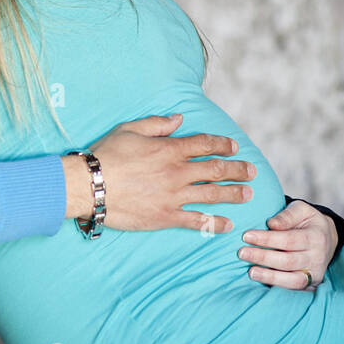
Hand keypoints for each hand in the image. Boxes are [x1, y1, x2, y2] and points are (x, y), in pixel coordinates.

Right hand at [72, 114, 255, 233]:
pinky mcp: (166, 216)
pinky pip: (196, 221)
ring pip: (212, 194)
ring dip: (233, 194)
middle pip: (215, 169)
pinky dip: (214, 223)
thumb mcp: (131, 129)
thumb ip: (158, 124)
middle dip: (237, 170)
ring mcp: (174, 195)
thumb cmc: (107, 155)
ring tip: (248, 194)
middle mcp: (177, 172)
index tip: (235, 147)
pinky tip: (228, 225)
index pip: (205, 144)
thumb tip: (180, 119)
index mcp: (170, 149)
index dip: (223, 145)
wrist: (90, 185)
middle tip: (252, 172)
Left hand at [238, 199, 336, 289]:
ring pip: (292, 280)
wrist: (327, 238)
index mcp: (316, 236)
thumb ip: (287, 215)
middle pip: (288, 261)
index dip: (267, 239)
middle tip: (242, 253)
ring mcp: (315, 273)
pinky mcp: (311, 284)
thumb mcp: (301, 210)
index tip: (246, 236)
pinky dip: (278, 287)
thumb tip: (271, 224)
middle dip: (263, 257)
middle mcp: (317, 257)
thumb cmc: (307, 222)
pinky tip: (262, 283)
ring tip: (251, 272)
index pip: (289, 240)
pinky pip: (294, 290)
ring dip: (270, 277)